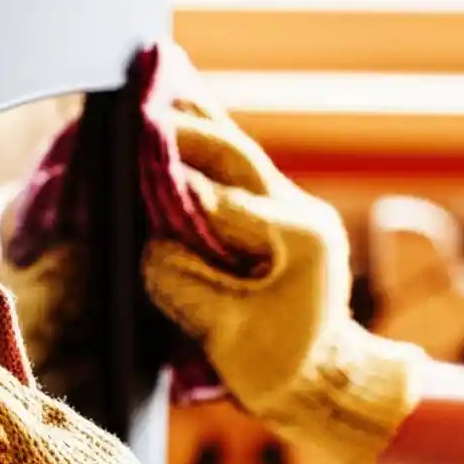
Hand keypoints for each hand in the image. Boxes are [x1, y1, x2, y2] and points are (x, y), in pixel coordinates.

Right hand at [141, 104, 424, 463]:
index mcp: (297, 241)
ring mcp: (294, 209)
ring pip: (239, 154)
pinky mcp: (281, 213)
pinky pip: (239, 169)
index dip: (176, 180)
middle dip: (187, 130)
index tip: (138, 154)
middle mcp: (301, 213)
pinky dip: (208, 142)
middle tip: (141, 104)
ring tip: (161, 81)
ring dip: (199, 122)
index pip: (222, 201)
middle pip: (235, 157)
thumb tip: (149, 246)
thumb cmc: (277, 371)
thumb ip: (186, 287)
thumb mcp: (227, 338)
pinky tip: (183, 113)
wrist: (325, 381)